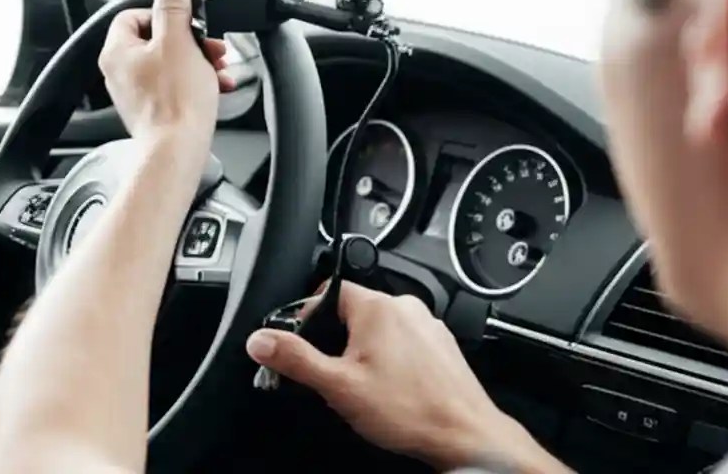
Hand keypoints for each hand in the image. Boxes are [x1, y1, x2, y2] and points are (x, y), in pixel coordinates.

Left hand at [98, 0, 234, 149]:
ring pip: (169, 62)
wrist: (179, 149)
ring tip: (218, 66)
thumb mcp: (179, 40)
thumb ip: (174, 5)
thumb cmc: (175, 101)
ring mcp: (135, 92)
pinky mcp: (152, 110)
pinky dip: (195, 80)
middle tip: (211, 44)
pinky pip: (174, 85)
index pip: (134, 14)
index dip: (164, 13)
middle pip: (156, 38)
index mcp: (117, 51)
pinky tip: (216, 85)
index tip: (188, 19)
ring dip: (197, 59)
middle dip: (190, 38)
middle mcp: (120, 71)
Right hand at [245, 282, 566, 472]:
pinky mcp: (441, 346)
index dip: (308, 317)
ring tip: (366, 386)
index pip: (328, 291)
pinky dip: (392, 359)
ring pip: (380, 328)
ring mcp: (427, 325)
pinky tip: (392, 389)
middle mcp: (405, 307)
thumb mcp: (338, 386)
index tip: (301, 343)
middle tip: (334, 374)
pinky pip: (405, 342)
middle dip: (337, 340)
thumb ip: (295, 359)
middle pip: (353, 311)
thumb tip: (261, 340)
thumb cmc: (409, 411)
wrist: (465, 436)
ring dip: (365, 350)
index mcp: (377, 306)